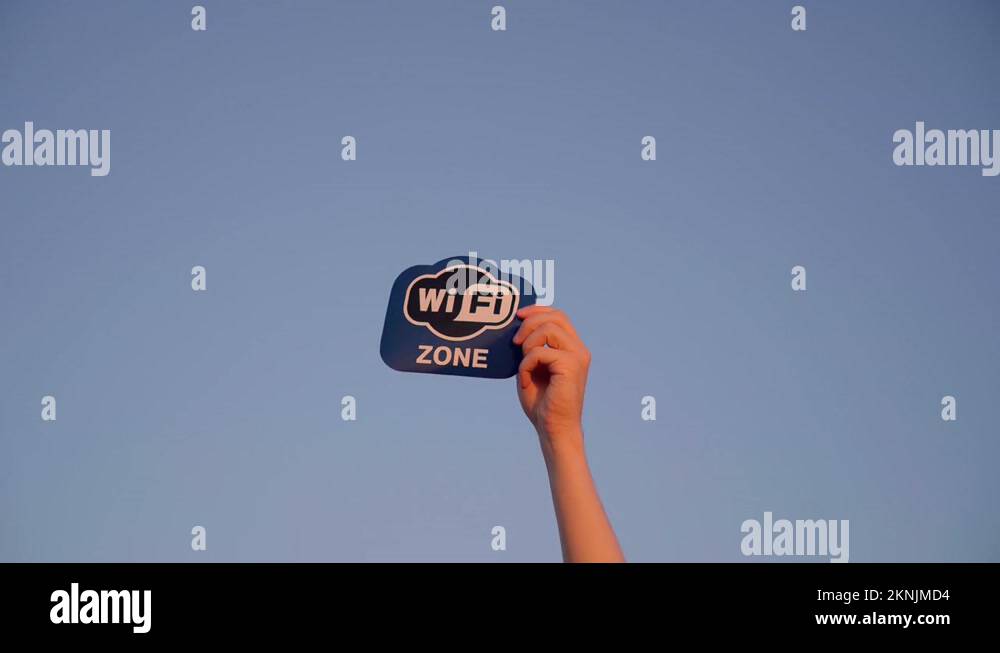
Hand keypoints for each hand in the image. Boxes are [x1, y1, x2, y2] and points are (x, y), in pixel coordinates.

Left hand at [513, 306, 590, 458]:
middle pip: (556, 316)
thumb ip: (530, 348)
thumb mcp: (532, 368)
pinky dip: (527, 364)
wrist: (553, 429)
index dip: (538, 310)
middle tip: (515, 341)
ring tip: (523, 364)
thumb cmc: (542, 403)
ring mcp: (577, 356)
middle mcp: (579, 349)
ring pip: (548, 330)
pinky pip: (540, 352)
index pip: (558, 316)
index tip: (518, 316)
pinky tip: (526, 379)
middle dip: (530, 322)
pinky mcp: (571, 366)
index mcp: (572, 348)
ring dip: (528, 344)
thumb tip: (517, 328)